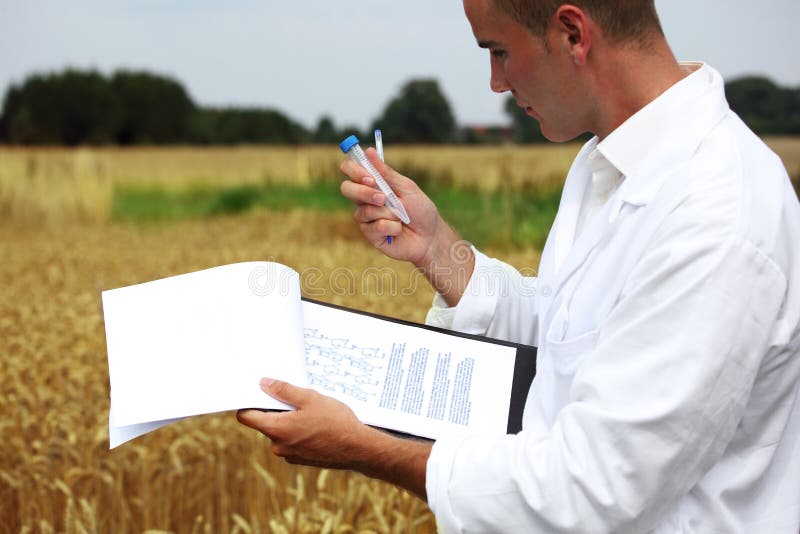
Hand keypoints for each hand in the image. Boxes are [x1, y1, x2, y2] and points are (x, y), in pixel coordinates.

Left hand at [237, 378, 370, 469]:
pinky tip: (316, 425)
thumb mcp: (310, 398)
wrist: (358, 448)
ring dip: (290, 421)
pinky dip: (299, 432)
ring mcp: (289, 455)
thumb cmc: (335, 421)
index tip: (257, 392)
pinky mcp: (301, 459)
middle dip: (276, 409)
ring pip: (281, 432)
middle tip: (294, 397)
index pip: (247, 417)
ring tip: (310, 412)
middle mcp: (278, 445)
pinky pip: (292, 441)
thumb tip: (264, 384)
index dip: (248, 403)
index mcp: (276, 429)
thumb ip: (284, 390)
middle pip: (265, 423)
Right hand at [339, 148, 475, 305]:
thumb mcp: (406, 187)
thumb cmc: (420, 210)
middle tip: (383, 198)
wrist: (430, 236)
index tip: (369, 177)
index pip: (351, 170)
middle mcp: (365, 200)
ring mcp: (366, 218)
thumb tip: (369, 151)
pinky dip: (393, 227)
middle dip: (364, 192)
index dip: (354, 170)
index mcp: (372, 184)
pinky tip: (399, 230)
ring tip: (401, 217)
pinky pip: (376, 227)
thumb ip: (386, 173)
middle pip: (346, 189)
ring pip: (364, 210)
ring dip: (388, 213)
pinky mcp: (371, 235)